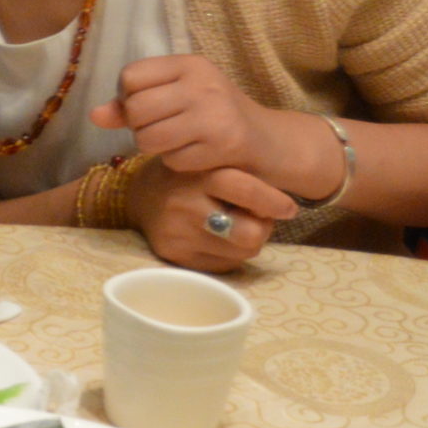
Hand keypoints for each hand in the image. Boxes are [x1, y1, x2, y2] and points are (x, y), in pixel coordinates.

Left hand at [93, 55, 301, 186]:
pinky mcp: (224, 144)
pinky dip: (177, 163)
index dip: (129, 97)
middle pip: (136, 108)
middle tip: (160, 129)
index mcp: (190, 64)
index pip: (130, 76)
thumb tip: (94, 115)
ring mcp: (215, 113)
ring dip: (155, 148)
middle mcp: (203, 83)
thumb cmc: (215, 117)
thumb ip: (132, 104)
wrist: (270, 143)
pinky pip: (172, 159)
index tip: (148, 107)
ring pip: (148, 137)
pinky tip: (195, 156)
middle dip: (140, 126)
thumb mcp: (177, 98)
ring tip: (175, 143)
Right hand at [129, 160, 296, 272]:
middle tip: (256, 218)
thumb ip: (245, 177)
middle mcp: (185, 205)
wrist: (140, 193)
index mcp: (199, 175)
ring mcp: (177, 234)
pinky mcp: (174, 256)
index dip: (274, 202)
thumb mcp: (214, 162)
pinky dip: (229, 254)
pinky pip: (225, 265)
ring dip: (247, 241)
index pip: (244, 190)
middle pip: (250, 235)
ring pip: (243, 253)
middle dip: (262, 228)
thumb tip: (282, 209)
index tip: (287, 208)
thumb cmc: (192, 175)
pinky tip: (216, 239)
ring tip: (234, 226)